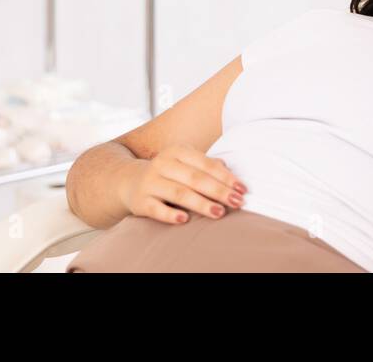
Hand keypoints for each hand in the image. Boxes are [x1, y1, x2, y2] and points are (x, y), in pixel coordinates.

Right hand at [117, 144, 246, 223]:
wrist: (129, 181)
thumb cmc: (168, 173)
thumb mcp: (185, 164)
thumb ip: (207, 165)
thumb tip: (230, 170)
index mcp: (178, 152)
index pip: (206, 164)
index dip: (226, 177)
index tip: (242, 189)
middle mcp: (163, 164)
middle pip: (195, 179)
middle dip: (219, 191)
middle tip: (237, 202)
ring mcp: (150, 182)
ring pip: (179, 193)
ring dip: (201, 204)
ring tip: (219, 213)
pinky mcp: (140, 201)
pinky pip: (156, 209)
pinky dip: (170, 214)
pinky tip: (185, 220)